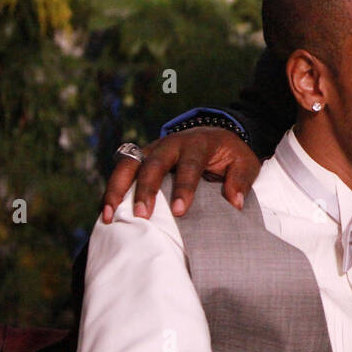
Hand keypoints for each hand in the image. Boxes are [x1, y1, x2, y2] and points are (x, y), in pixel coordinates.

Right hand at [100, 127, 260, 222]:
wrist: (214, 135)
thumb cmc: (230, 153)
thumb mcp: (245, 163)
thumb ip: (241, 180)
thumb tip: (235, 202)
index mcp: (198, 143)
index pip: (189, 165)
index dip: (184, 187)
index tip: (181, 211)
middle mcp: (171, 143)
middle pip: (153, 163)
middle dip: (145, 189)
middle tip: (142, 215)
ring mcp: (152, 149)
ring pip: (128, 164)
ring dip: (117, 189)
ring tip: (109, 216)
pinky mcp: (141, 158)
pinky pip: (122, 172)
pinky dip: (112, 191)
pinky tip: (106, 213)